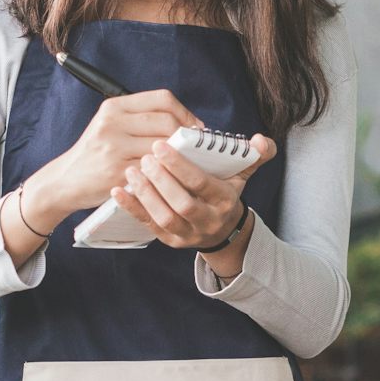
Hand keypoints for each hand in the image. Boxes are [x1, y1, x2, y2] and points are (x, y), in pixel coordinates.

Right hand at [24, 91, 204, 227]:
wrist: (65, 181)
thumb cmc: (95, 153)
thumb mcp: (110, 125)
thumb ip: (140, 118)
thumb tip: (186, 122)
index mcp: (113, 107)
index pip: (162, 99)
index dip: (185, 112)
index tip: (196, 127)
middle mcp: (112, 123)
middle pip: (166, 121)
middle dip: (187, 135)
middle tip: (196, 148)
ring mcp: (113, 148)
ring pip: (163, 147)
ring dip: (180, 156)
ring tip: (187, 162)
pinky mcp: (116, 172)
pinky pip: (153, 170)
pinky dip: (166, 174)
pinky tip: (172, 178)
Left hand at [111, 133, 276, 249]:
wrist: (221, 230)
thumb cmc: (225, 193)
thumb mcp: (242, 175)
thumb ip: (253, 155)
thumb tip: (260, 141)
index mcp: (224, 201)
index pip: (202, 184)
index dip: (180, 167)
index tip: (162, 146)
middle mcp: (207, 220)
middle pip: (182, 204)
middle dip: (162, 181)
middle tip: (146, 158)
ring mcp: (186, 233)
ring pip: (164, 217)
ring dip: (146, 194)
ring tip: (132, 171)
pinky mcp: (169, 239)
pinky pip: (148, 225)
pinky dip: (132, 208)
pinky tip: (118, 191)